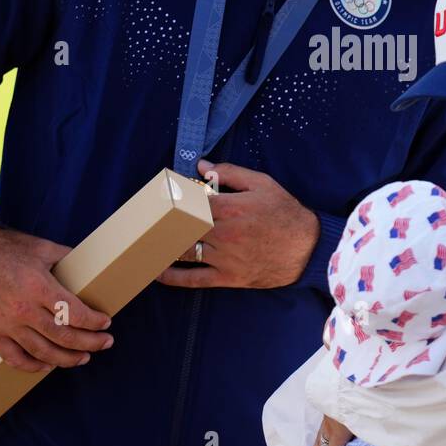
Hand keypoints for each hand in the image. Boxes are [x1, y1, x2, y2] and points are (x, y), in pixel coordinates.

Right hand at [0, 227, 113, 372]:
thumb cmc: (4, 248)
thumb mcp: (41, 247)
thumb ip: (67, 258)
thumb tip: (91, 265)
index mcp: (38, 286)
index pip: (74, 313)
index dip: (93, 321)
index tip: (106, 322)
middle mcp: (23, 310)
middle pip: (63, 337)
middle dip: (89, 343)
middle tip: (105, 342)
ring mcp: (6, 324)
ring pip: (42, 352)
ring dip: (66, 359)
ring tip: (83, 358)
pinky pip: (14, 358)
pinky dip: (32, 366)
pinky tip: (48, 364)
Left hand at [155, 159, 319, 289]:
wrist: (309, 249)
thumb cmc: (286, 213)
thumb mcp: (262, 184)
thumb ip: (230, 173)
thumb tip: (202, 166)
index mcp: (230, 207)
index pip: (187, 200)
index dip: (167, 197)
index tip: (153, 195)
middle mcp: (223, 233)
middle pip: (177, 226)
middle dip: (155, 222)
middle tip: (137, 219)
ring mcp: (224, 258)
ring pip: (181, 252)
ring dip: (158, 247)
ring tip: (140, 242)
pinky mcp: (227, 278)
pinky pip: (194, 279)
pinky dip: (172, 277)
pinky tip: (157, 272)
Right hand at [304, 414, 353, 445]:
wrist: (347, 388)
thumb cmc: (354, 410)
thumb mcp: (358, 427)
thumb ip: (357, 441)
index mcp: (339, 435)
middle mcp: (330, 431)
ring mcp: (326, 423)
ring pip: (317, 444)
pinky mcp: (326, 417)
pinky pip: (318, 436)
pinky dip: (314, 445)